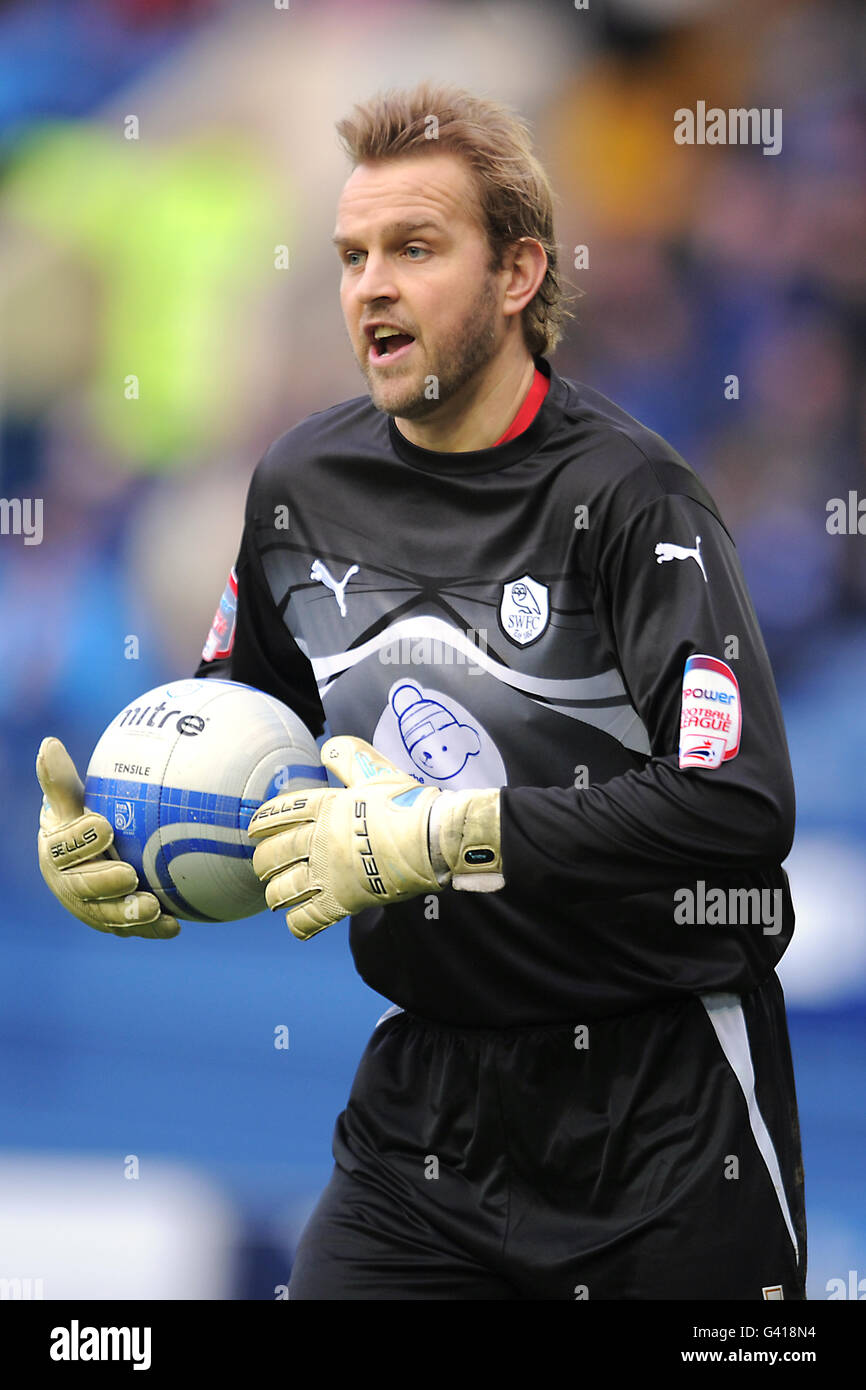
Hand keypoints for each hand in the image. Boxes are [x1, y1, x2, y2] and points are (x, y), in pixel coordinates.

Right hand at [36, 737, 179, 938]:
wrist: (97, 853)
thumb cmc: (83, 819)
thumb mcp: (72, 800)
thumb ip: (62, 780)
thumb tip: (48, 744)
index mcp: (55, 853)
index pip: (62, 849)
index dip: (82, 839)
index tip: (107, 826)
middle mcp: (67, 884)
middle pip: (82, 888)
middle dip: (105, 884)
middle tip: (130, 875)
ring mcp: (90, 907)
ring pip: (106, 915)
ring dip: (129, 914)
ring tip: (154, 908)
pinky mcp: (114, 922)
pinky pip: (132, 929)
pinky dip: (152, 930)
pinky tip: (175, 926)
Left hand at [248, 736, 502, 939]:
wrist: (431, 839)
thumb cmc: (407, 803)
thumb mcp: (375, 771)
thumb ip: (348, 759)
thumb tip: (327, 748)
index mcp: (323, 808)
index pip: (278, 814)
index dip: (261, 823)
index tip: (252, 830)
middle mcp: (318, 841)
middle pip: (273, 855)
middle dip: (264, 861)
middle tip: (264, 865)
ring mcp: (328, 874)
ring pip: (283, 889)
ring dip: (275, 893)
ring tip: (276, 895)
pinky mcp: (343, 901)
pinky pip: (307, 920)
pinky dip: (298, 924)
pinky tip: (297, 922)